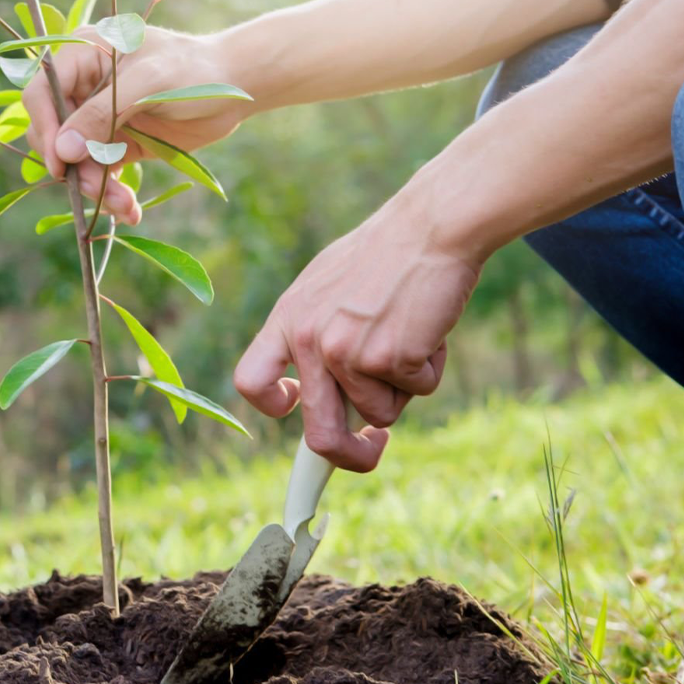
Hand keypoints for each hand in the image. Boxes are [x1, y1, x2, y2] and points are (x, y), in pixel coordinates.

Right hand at [22, 27, 252, 223]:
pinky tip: (130, 210)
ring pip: (78, 161)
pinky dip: (112, 194)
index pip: (42, 93)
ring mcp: (100, 119)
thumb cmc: (194, 71)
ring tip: (126, 206)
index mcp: (84, 57)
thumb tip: (63, 150)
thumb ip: (103, 113)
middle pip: (55, 134)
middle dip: (74, 166)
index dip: (45, 128)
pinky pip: (101, 173)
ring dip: (96, 188)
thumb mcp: (149, 84)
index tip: (60, 163)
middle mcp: (85, 88)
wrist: (234, 89)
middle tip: (96, 190)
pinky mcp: (118, 144)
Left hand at [233, 197, 481, 470]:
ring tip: (412, 333)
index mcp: (288, 319)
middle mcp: (310, 341)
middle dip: (349, 457)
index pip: (251, 381)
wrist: (432, 226)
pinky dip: (431, 369)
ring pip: (381, 412)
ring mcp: (349, 352)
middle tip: (372, 450)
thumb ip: (316, 332)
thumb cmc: (387, 254)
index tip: (296, 408)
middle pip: (319, 434)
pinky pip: (419, 391)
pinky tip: (430, 327)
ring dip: (404, 386)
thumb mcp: (327, 286)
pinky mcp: (392, 359)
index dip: (272, 406)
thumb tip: (318, 391)